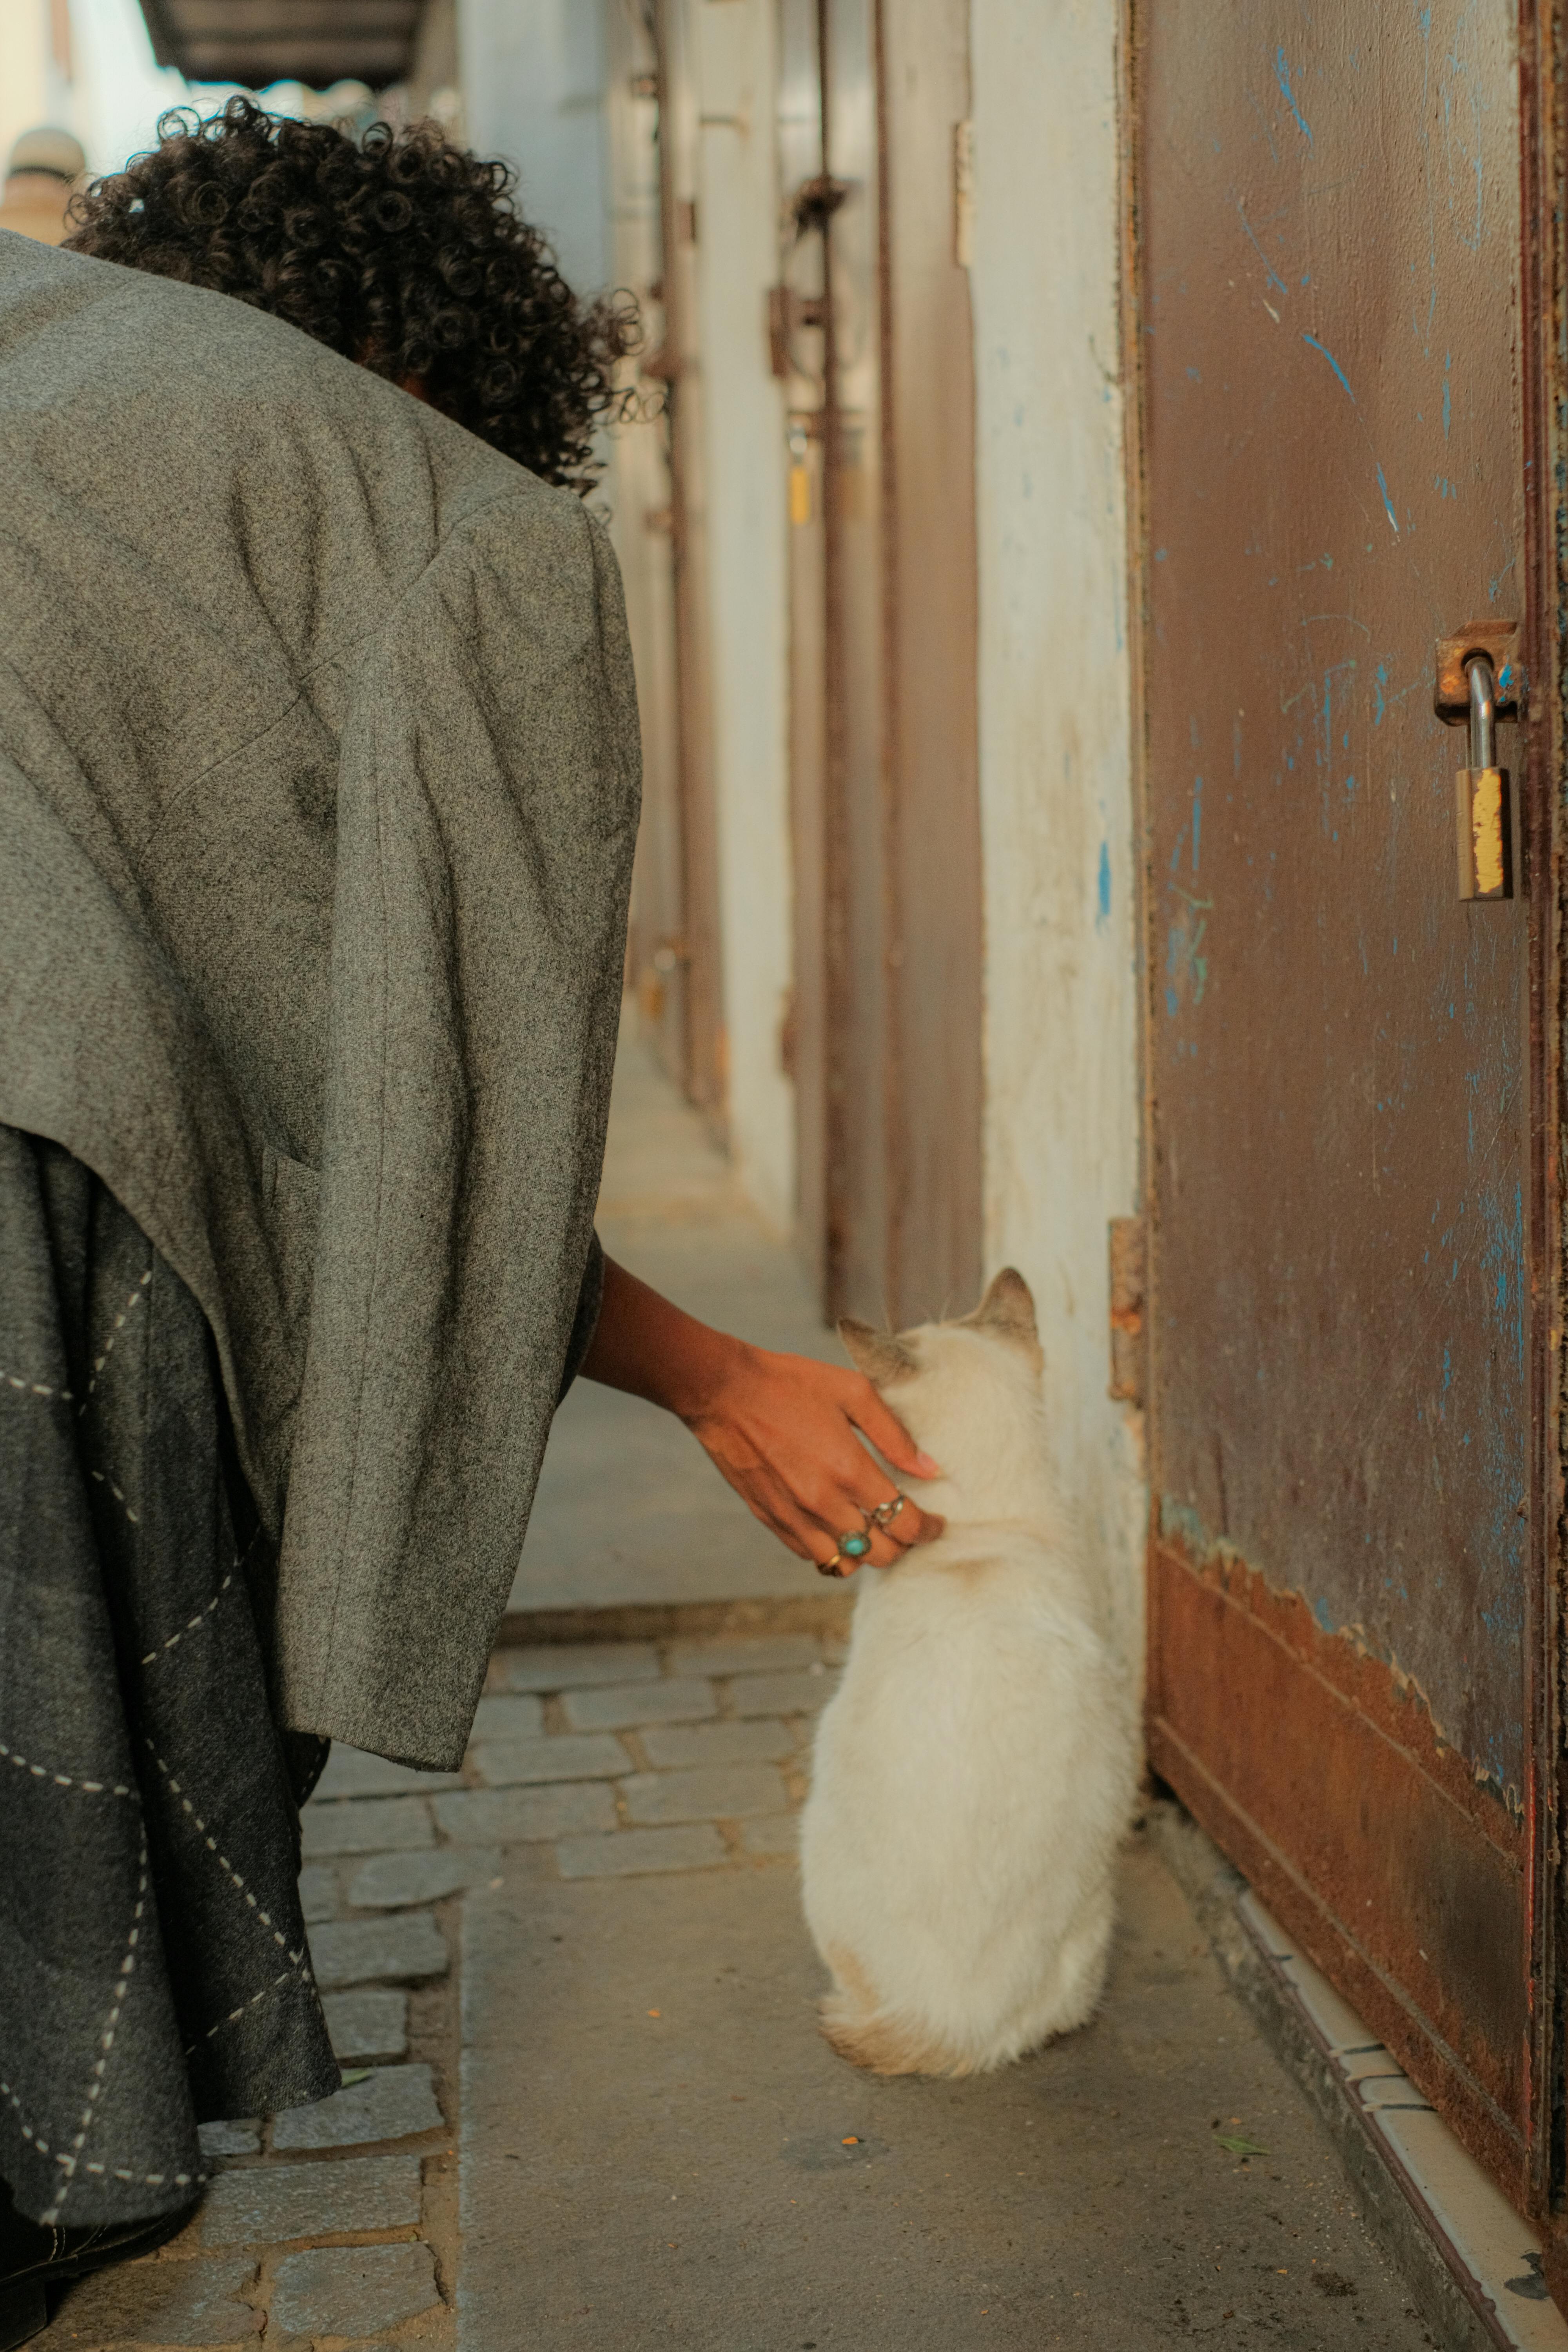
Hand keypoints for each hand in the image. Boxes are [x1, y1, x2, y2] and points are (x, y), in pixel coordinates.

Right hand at [579, 1255, 944, 1573]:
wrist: (724, 1391)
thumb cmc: (790, 1383)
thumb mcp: (852, 1392)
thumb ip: (894, 1435)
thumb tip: (930, 1469)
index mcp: (848, 1469)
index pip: (904, 1522)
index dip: (929, 1529)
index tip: (937, 1523)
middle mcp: (822, 1502)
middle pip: (881, 1553)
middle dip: (904, 1544)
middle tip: (908, 1525)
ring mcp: (794, 1515)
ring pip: (846, 1563)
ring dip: (868, 1552)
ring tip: (874, 1530)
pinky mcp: (770, 1519)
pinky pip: (811, 1555)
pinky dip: (833, 1551)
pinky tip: (839, 1529)